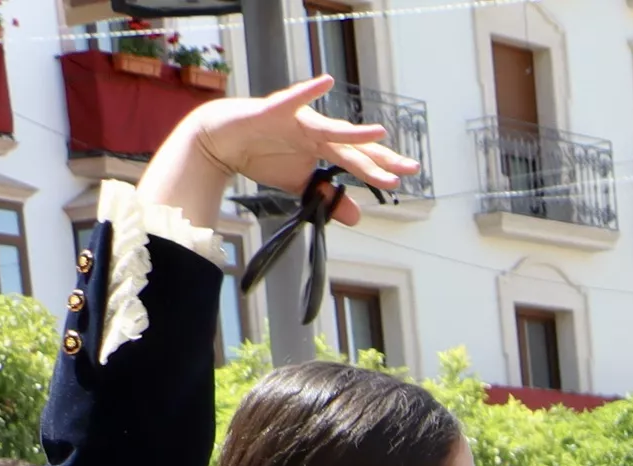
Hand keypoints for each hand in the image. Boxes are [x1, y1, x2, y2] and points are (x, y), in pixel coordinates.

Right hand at [164, 77, 411, 214]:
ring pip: (330, 129)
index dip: (381, 169)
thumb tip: (357, 216)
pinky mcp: (275, 111)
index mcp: (324, 148)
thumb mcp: (299, 184)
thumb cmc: (262, 154)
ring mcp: (298, 120)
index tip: (406, 178)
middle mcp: (317, 132)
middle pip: (353, 146)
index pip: (359, 160)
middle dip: (380, 157)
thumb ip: (327, 196)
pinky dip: (309, 91)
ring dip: (355, 132)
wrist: (222, 140)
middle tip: (409, 167)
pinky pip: (294, 100)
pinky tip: (326, 82)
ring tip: (380, 133)